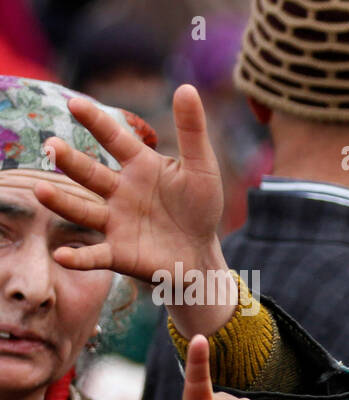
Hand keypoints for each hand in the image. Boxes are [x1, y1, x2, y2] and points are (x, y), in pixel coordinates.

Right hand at [31, 84, 233, 336]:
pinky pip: (94, 255)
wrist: (201, 253)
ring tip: (41, 190)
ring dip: (62, 201)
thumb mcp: (202, 168)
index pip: (115, 139)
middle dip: (71, 161)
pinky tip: (60, 255)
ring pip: (83, 210)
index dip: (96, 122)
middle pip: (90, 173)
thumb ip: (192, 131)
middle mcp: (119, 192)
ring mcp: (115, 222)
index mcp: (139, 166)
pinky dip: (78, 257)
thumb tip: (187, 87)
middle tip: (53, 146)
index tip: (75, 103)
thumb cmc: (199, 207)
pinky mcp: (119, 253)